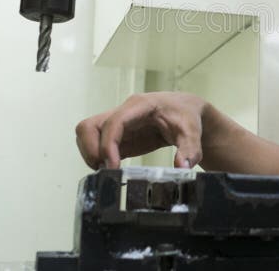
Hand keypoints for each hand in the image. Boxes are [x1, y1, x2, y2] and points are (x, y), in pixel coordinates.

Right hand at [75, 91, 206, 169]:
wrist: (187, 111)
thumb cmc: (187, 116)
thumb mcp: (192, 133)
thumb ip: (189, 149)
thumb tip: (182, 167)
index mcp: (140, 106)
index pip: (114, 122)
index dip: (107, 145)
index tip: (112, 166)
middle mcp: (124, 112)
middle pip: (89, 126)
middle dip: (91, 150)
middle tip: (107, 170)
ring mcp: (118, 123)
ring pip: (86, 133)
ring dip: (90, 154)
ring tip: (109, 171)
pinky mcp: (118, 135)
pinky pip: (95, 143)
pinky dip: (97, 158)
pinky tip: (112, 170)